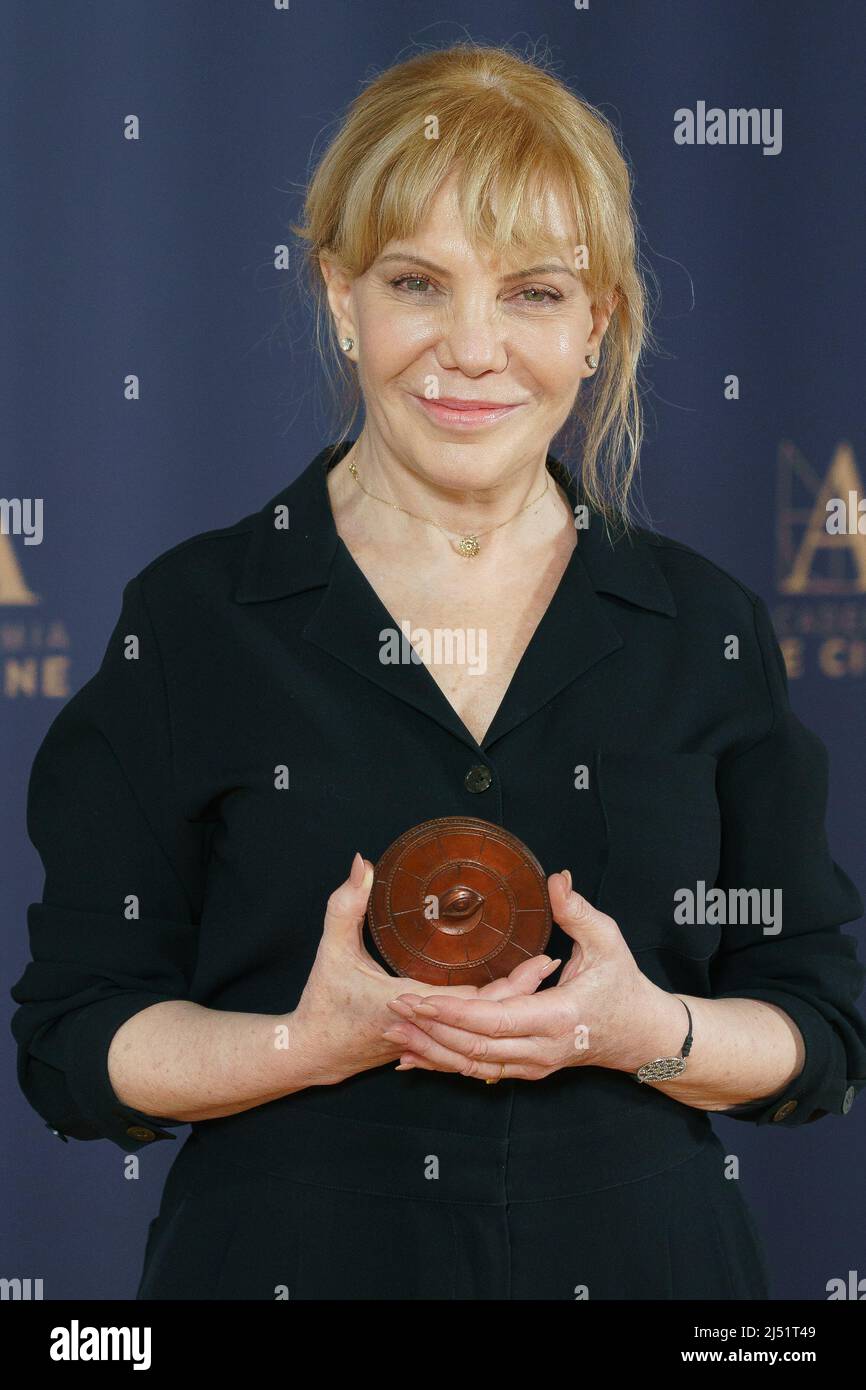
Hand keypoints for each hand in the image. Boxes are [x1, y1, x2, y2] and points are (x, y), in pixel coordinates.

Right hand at [287, 852, 561, 1087]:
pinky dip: (492, 1022)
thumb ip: (346, 905)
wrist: (311, 1052)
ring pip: (484, 1029)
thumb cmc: (323, 1001)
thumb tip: (364, 865)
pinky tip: (511, 1006)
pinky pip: (470, 1036)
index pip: (477, 1000)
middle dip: (526, 991)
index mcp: (413, 1005)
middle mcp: (429, 1029)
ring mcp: (431, 1041)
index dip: (514, 983)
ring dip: (514, 1007)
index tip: (543, 959)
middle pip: (491, 1014)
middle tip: (552, 962)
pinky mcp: (429, 1044)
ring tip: (541, 979)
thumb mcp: (331, 949)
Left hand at [381, 870, 685, 1081]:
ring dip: (432, 1052)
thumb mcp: (607, 942)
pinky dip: (446, 1066)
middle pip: (475, 1049)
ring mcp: (533, 1065)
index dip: (454, 1013)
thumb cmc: (625, 985)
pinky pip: (481, 1072)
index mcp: (557, 1017)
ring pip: (474, 1066)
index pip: (494, 1021)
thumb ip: (578, 911)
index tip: (419, 999)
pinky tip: (415, 1059)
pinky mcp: (527, 1069)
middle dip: (430, 1032)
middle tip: (393, 1011)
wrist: (643, 1036)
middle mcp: (541, 1049)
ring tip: (394, 1036)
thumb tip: (556, 879)